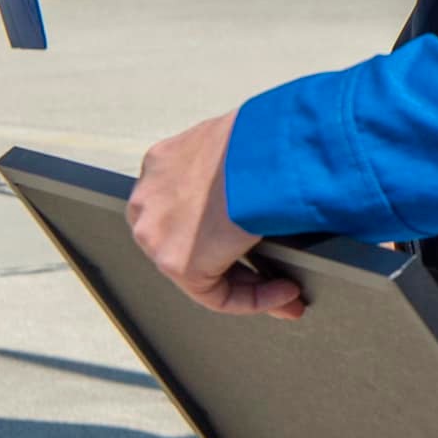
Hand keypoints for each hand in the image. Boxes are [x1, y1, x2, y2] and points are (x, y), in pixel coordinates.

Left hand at [128, 109, 305, 319]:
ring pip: (202, 270)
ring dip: (251, 284)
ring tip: (288, 290)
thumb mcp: (243, 140)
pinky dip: (253, 298)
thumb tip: (270, 180)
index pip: (187, 204)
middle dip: (236, 260)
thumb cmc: (263, 139)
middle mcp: (149, 199)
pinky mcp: (176, 263)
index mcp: (162, 162)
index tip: (258, 232)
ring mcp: (155, 234)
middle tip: (275, 271)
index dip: (226, 225)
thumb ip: (239, 164)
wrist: (262, 154)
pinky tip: (284, 292)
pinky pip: (216, 294)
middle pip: (191, 241)